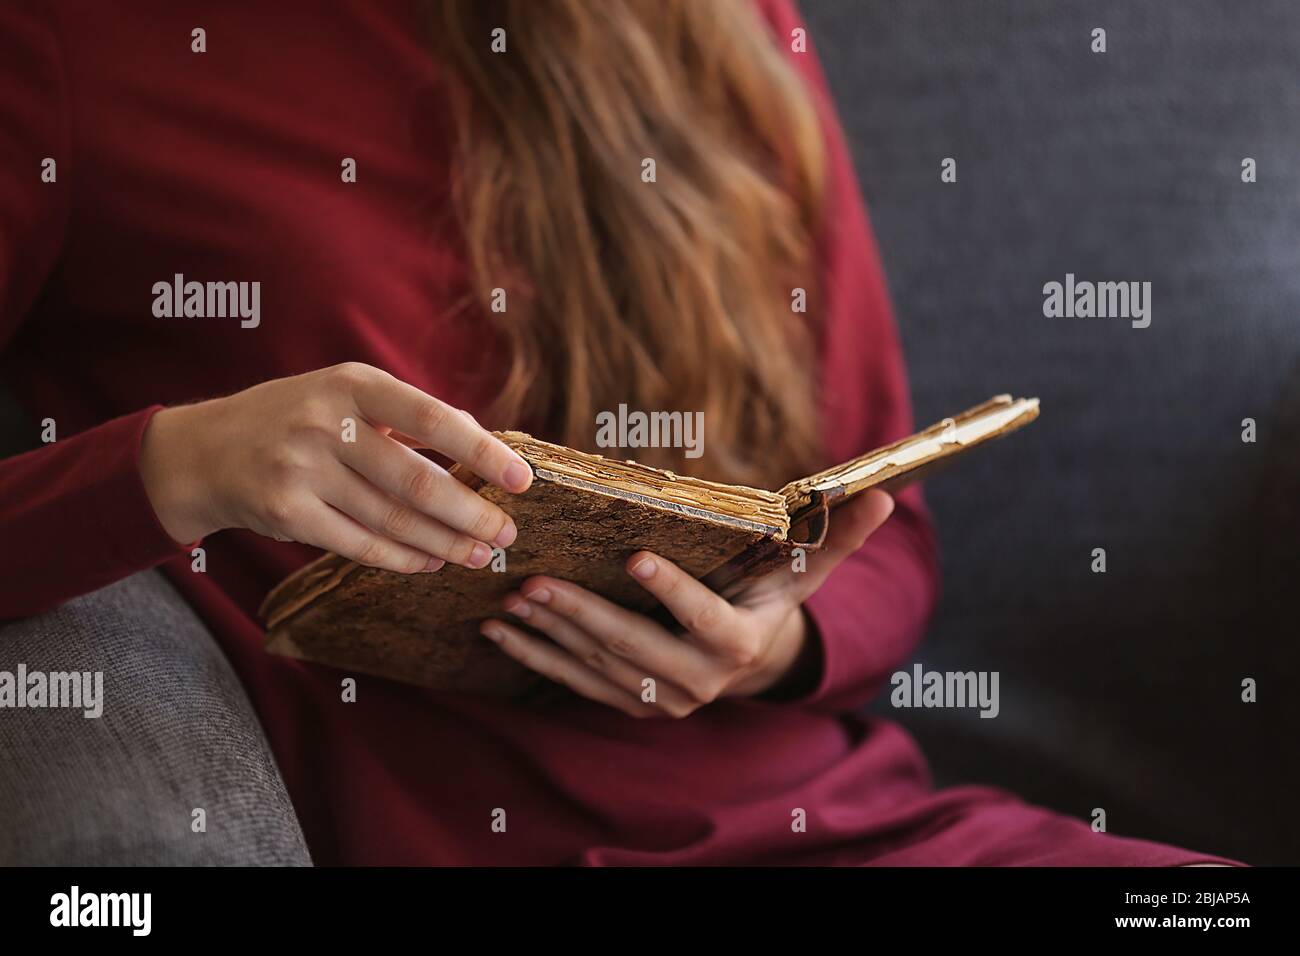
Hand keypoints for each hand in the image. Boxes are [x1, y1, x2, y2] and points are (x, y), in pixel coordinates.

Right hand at [138, 362, 532, 571]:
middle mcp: (326, 422)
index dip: (482, 452)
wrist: (206, 450)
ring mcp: (302, 468)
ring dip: (444, 543)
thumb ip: (409, 416)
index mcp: (354, 384)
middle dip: (471, 514)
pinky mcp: (285, 511)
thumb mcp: (347, 396)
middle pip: (417, 481)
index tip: (521, 480)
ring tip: (477, 555)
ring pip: (392, 519)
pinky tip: (430, 562)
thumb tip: (485, 442)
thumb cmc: (298, 418)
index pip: (433, 418)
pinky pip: (359, 544)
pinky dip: (402, 557)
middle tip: (505, 535)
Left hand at [480, 489, 894, 715]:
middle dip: (581, 616)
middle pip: (633, 647)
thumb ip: (834, 536)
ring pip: (596, 667)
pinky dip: (537, 658)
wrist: (751, 664)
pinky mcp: (630, 703)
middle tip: (535, 582)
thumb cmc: (770, 600)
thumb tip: (881, 495)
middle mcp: (697, 681)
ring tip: (510, 601)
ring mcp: (659, 698)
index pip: (703, 619)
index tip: (636, 557)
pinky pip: (576, 684)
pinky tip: (501, 632)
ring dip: (549, 636)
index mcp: (737, 644)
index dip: (673, 592)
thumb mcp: (802, 571)